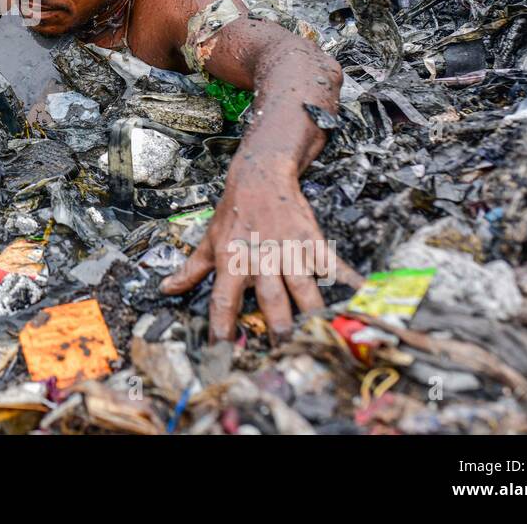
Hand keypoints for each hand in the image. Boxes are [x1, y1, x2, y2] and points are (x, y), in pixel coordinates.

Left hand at [159, 158, 360, 342]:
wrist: (259, 177)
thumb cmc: (232, 212)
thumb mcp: (208, 240)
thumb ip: (191, 270)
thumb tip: (166, 290)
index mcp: (232, 260)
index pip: (223, 298)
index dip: (221, 324)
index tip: (222, 349)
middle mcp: (261, 258)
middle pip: (270, 296)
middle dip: (277, 324)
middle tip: (283, 348)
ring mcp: (289, 251)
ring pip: (302, 286)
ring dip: (310, 310)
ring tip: (317, 333)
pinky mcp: (311, 242)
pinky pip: (332, 265)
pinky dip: (348, 281)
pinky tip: (360, 296)